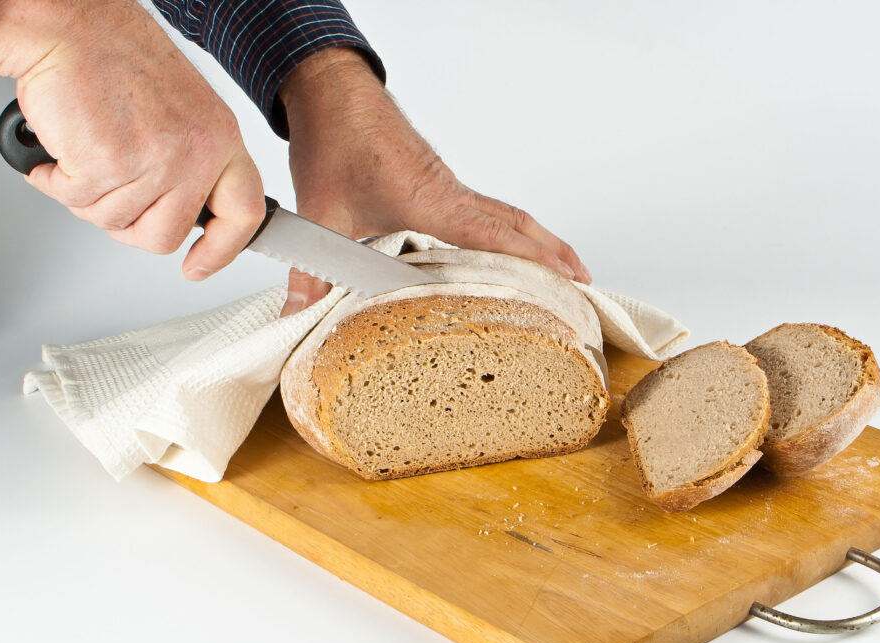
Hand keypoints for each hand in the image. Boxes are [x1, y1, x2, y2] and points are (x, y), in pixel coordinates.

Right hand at [0, 0, 265, 279]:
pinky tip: (61, 149)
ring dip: (87, 198)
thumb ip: (193, 164)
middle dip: (129, 227)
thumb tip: (182, 214)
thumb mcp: (183, 114)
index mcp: (221, 139)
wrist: (70, 26)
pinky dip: (56, 182)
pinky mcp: (109, 164)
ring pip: (117, 223)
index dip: (222, 250)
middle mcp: (197, 152)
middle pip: (167, 234)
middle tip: (108, 196)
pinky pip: (78, 202)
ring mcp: (156, 161)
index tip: (198, 266)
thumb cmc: (116, 62)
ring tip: (84, 152)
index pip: (245, 213)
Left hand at [277, 48, 590, 315]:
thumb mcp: (320, 210)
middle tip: (582, 286)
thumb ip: (310, 271)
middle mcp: (449, 192)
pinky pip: (489, 208)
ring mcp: (449, 186)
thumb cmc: (335, 138)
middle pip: (517, 225)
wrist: (333, 90)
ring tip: (564, 269)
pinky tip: (510, 244)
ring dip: (539, 240)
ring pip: (507, 215)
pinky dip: (514, 228)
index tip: (564, 280)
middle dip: (553, 255)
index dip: (531, 260)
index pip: (493, 235)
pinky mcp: (440, 182)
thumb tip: (298, 314)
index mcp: (430, 200)